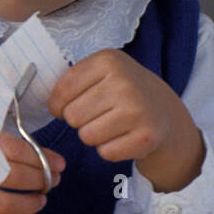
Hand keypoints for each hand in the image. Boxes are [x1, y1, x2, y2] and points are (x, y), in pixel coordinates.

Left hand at [48, 49, 203, 192]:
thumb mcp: (98, 72)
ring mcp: (139, 110)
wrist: (163, 110)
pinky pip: (105, 153)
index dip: (57, 105)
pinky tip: (124, 136)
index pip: (61, 91)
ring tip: (111, 124)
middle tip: (99, 114)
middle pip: (72, 116)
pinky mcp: (147, 137)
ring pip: (86, 136)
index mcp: (108, 60)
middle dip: (79, 120)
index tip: (68, 105)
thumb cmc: (120, 91)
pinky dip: (110, 149)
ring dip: (93, 135)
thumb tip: (50, 105)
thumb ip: (70, 82)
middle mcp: (125, 82)